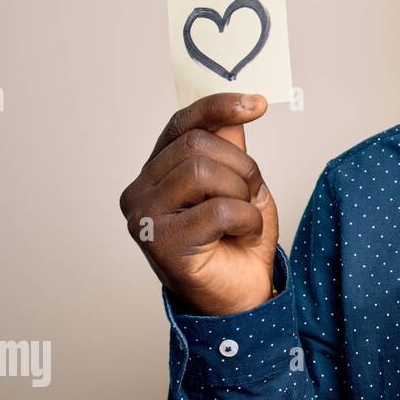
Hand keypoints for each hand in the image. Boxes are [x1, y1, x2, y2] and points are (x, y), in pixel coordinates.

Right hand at [119, 93, 278, 314]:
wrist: (240, 296)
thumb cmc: (237, 241)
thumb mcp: (240, 184)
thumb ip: (231, 148)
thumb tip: (237, 105)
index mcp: (157, 170)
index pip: (182, 123)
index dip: (219, 107)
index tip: (258, 103)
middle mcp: (140, 190)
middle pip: (196, 145)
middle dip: (241, 166)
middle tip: (253, 193)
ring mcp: (144, 217)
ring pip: (203, 172)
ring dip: (242, 193)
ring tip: (245, 217)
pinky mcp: (160, 243)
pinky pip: (217, 209)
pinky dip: (245, 219)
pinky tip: (241, 235)